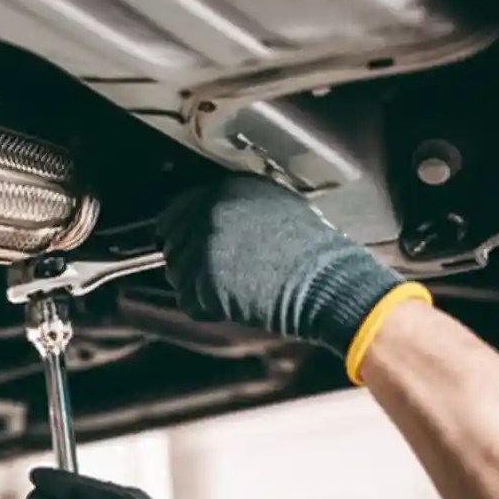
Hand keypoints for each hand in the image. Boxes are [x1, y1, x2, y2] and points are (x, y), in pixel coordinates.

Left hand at [157, 174, 403, 354]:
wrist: (326, 279)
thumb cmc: (311, 249)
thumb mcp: (274, 207)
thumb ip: (237, 208)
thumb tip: (209, 222)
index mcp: (225, 190)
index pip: (176, 210)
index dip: (176, 232)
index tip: (178, 244)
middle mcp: (209, 212)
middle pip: (173, 243)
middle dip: (186, 261)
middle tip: (209, 276)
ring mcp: (204, 247)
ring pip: (177, 273)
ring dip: (196, 286)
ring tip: (228, 290)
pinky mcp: (206, 281)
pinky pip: (190, 301)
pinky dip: (206, 308)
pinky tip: (231, 304)